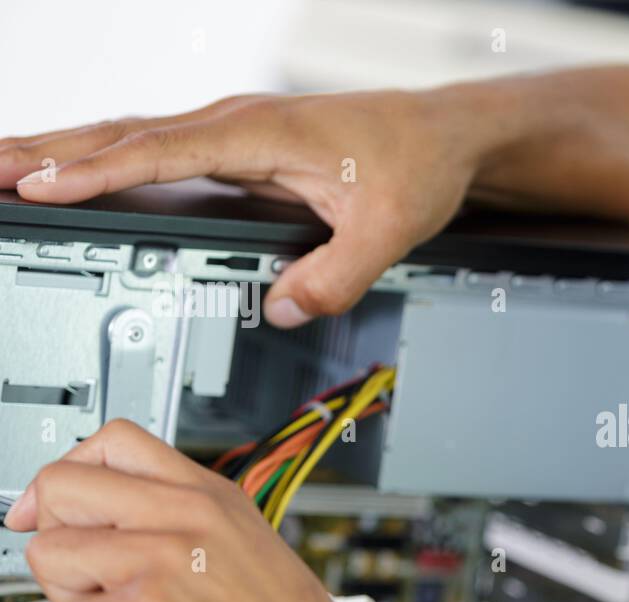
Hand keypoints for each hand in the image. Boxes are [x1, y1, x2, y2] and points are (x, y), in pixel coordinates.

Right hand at [0, 90, 480, 326]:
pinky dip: (108, 161)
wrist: (442, 137)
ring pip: (133, 138)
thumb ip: (335, 274)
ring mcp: (233, 134)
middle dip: (49, 148)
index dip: (98, 171)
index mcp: (261, 133)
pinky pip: (157, 152)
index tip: (41, 185)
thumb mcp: (387, 230)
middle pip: (124, 133)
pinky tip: (80, 176)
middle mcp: (237, 124)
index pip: (161, 151)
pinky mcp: (239, 150)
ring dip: (66, 150)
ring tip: (5, 168)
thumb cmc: (416, 164)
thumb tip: (282, 308)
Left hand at [4, 420, 509, 601]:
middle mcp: (193, 517)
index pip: (114, 443)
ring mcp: (168, 558)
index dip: (67, 477)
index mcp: (221, 500)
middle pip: (61, 485)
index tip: (49, 511)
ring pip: (49, 556)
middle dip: (54, 539)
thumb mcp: (255, 566)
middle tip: (90, 586)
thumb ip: (190, 538)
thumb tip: (107, 540)